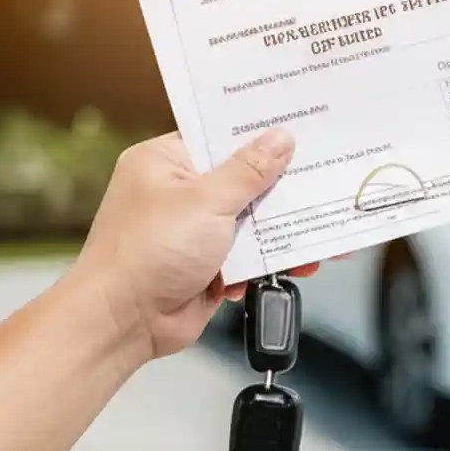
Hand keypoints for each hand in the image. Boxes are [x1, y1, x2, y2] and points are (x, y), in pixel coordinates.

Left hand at [74, 129, 318, 359]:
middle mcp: (179, 193)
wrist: (124, 322)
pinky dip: (273, 260)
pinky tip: (302, 263)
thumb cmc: (145, 253)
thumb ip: (249, 171)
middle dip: (283, 188)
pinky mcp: (210, 265)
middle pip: (244, 180)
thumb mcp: (205, 201)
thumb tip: (279, 139)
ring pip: (253, 221)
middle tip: (325, 180)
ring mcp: (195, 231)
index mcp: (166, 162)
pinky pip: (252, 255)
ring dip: (284, 229)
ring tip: (323, 230)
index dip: (261, 134)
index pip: (220, 136)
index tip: (301, 128)